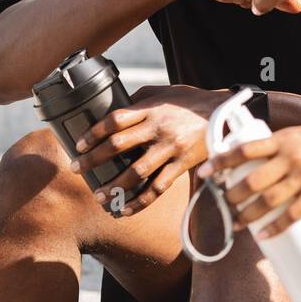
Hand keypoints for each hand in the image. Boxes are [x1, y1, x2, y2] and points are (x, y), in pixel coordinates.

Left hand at [72, 84, 228, 214]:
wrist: (225, 114)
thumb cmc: (191, 101)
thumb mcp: (164, 92)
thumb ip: (140, 100)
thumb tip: (116, 109)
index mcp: (151, 110)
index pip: (115, 120)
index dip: (93, 133)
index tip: (78, 144)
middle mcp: (158, 129)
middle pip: (118, 145)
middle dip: (93, 159)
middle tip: (76, 169)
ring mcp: (171, 148)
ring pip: (136, 171)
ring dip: (114, 186)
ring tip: (99, 196)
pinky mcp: (182, 164)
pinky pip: (158, 187)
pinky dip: (140, 201)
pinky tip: (125, 209)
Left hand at [198, 119, 300, 238]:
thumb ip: (280, 148)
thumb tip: (253, 165)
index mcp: (284, 139)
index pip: (245, 149)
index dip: (222, 161)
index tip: (206, 172)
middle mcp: (292, 157)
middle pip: (252, 181)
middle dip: (233, 196)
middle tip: (225, 204)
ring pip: (268, 200)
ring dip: (248, 215)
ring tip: (238, 223)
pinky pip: (293, 215)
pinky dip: (275, 227)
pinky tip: (264, 234)